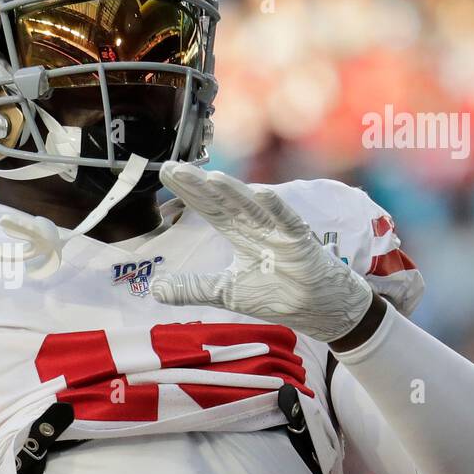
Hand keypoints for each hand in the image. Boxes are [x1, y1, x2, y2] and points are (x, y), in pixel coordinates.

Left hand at [151, 162, 373, 343]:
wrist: (318, 307)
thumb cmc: (277, 294)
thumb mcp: (226, 293)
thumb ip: (193, 288)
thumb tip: (155, 289)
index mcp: (238, 232)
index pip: (207, 207)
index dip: (187, 191)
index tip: (165, 172)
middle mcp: (255, 225)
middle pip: (223, 201)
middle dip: (199, 185)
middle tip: (174, 167)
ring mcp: (278, 230)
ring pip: (251, 207)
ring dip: (233, 192)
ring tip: (211, 177)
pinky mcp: (300, 240)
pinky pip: (287, 221)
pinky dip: (276, 208)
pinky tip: (262, 194)